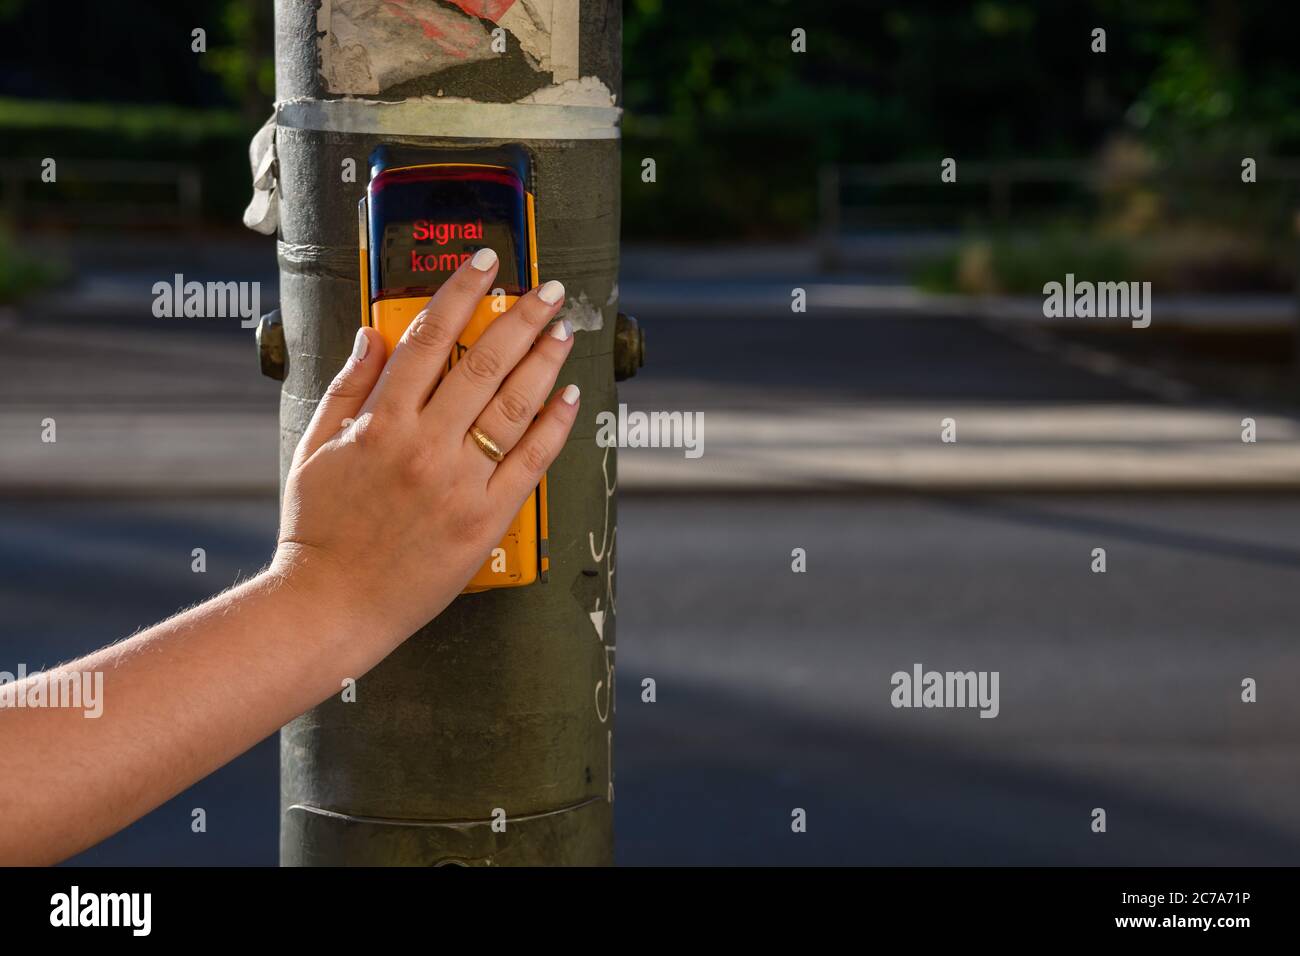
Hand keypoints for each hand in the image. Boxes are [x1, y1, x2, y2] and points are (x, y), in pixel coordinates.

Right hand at [271, 248, 577, 642]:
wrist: (332, 604)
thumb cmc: (318, 529)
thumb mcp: (315, 448)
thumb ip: (348, 387)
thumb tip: (374, 335)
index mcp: (381, 423)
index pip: (429, 338)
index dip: (461, 292)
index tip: (485, 263)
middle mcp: (424, 446)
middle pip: (483, 363)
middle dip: (522, 318)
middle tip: (549, 290)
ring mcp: (459, 482)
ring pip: (514, 406)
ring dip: (544, 361)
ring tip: (563, 330)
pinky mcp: (486, 517)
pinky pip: (530, 461)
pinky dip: (554, 425)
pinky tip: (569, 395)